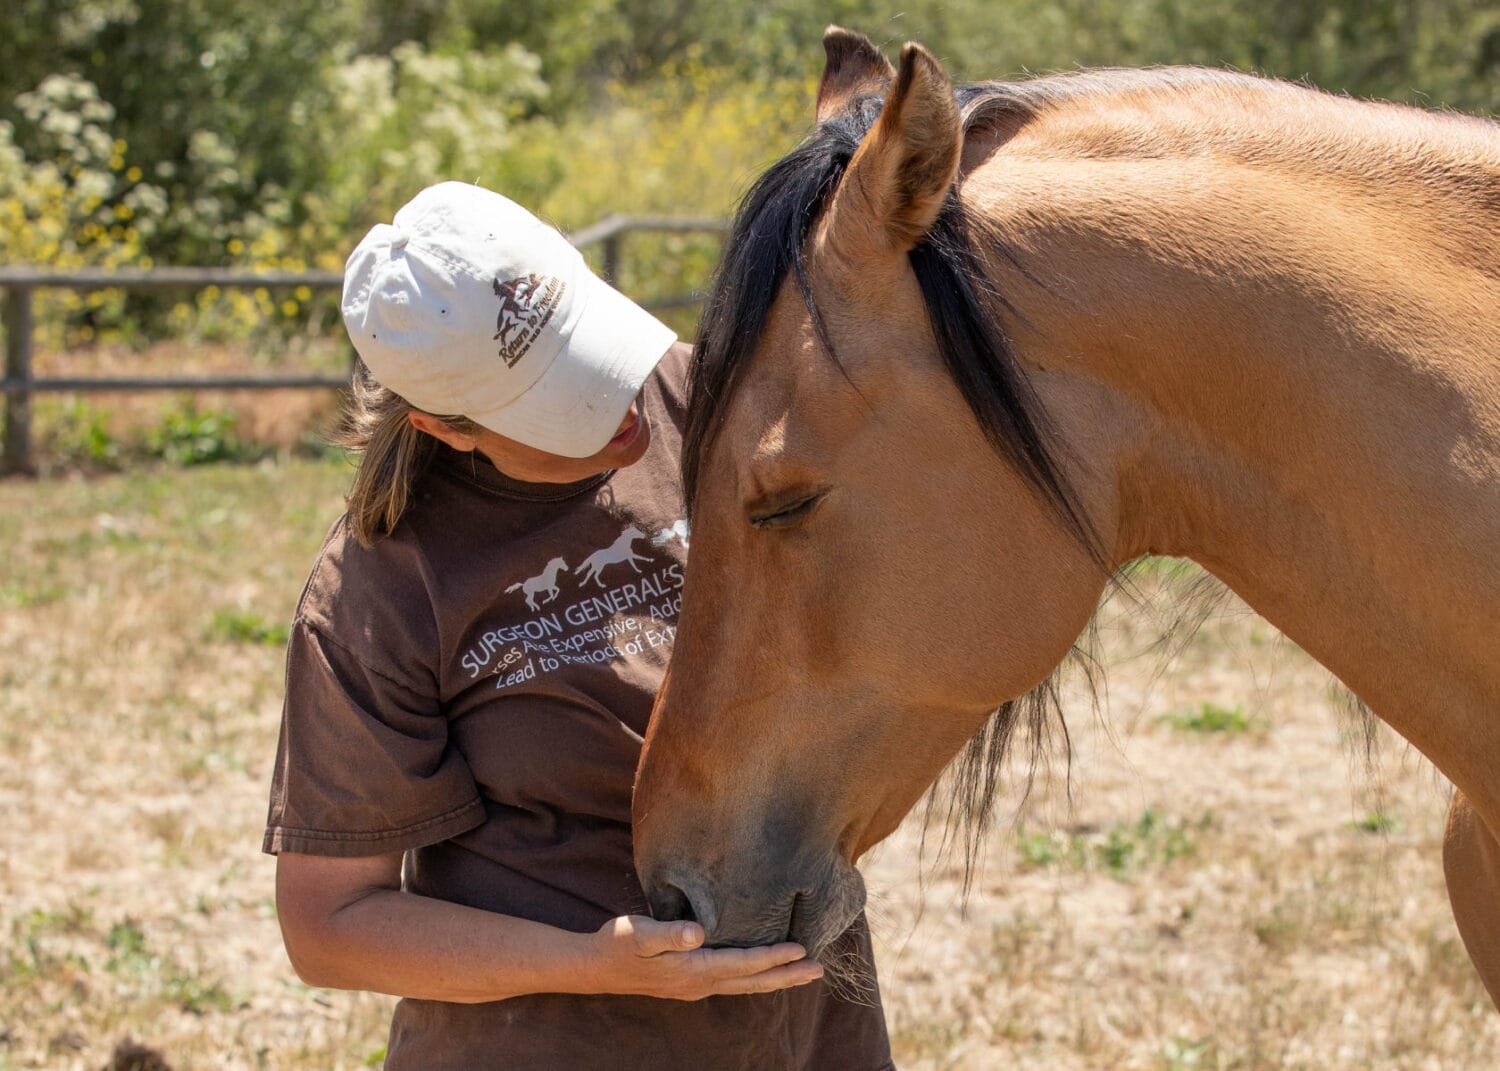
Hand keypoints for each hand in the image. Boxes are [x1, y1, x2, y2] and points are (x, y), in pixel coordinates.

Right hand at [587, 915, 822, 1000]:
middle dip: (786, 975)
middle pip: (752, 982)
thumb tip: (698, 933)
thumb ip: (670, 932)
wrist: (595, 967)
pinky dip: (755, 977)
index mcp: (693, 969)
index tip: (801, 949)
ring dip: (775, 979)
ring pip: (745, 985)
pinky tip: (762, 972)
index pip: (743, 964)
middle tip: (819, 970)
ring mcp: (695, 986)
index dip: (772, 957)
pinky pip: (733, 982)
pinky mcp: (690, 982)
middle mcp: (699, 983)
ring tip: (802, 972)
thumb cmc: (617, 943)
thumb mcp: (639, 932)